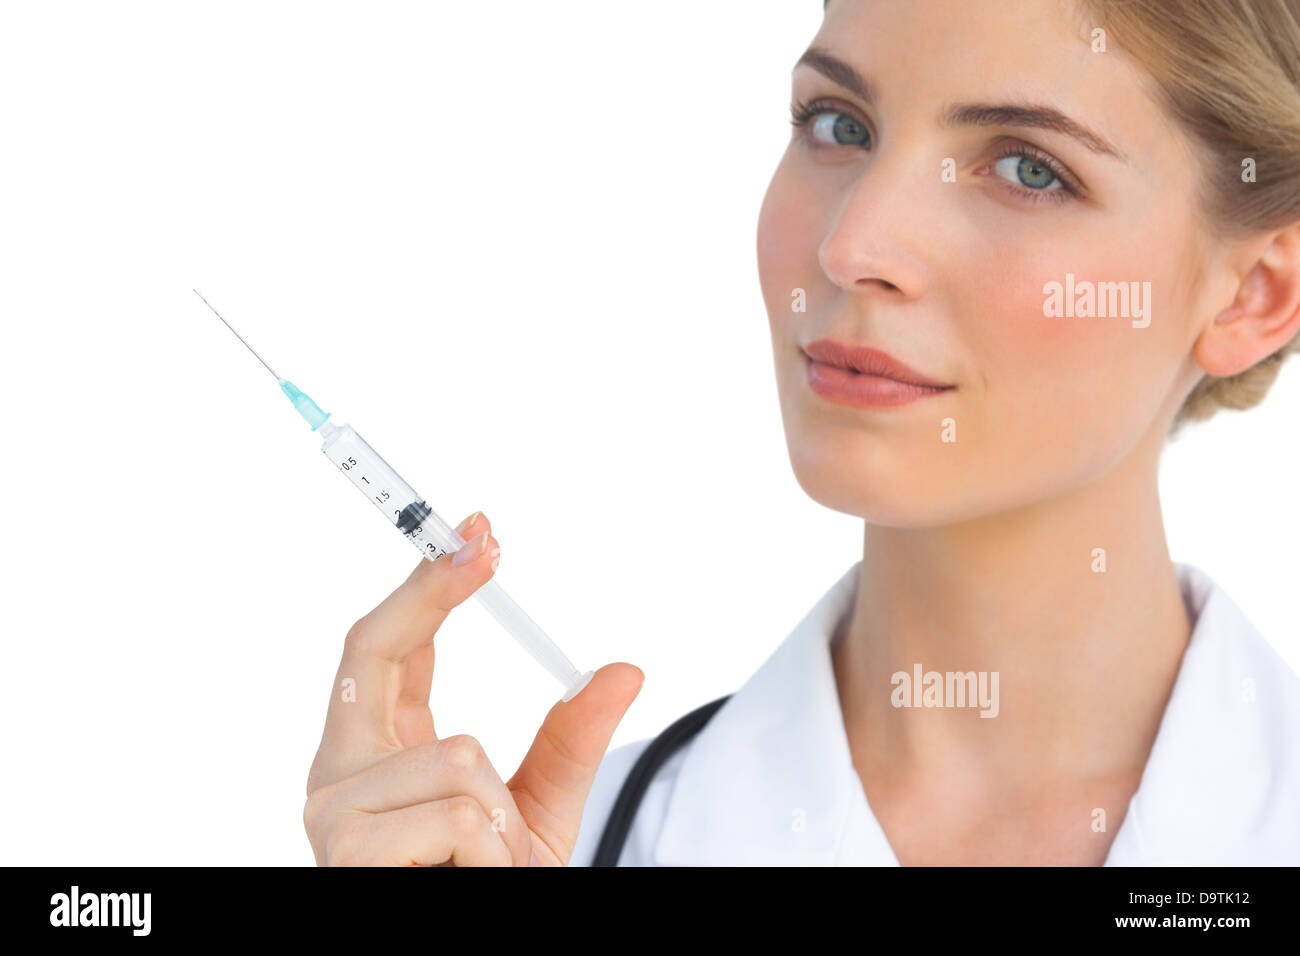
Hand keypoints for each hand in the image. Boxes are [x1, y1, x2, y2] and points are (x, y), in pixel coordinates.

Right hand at [303, 511, 643, 864]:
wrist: (475, 954)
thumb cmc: (488, 889)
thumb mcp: (539, 813)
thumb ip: (573, 742)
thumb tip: (623, 671)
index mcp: (375, 753)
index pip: (385, 647)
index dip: (426, 584)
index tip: (478, 534)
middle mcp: (338, 774)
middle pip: (373, 650)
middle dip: (432, 589)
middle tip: (487, 539)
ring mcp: (334, 814)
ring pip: (460, 754)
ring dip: (502, 813)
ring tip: (486, 863)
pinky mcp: (347, 852)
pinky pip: (462, 811)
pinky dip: (494, 850)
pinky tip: (470, 879)